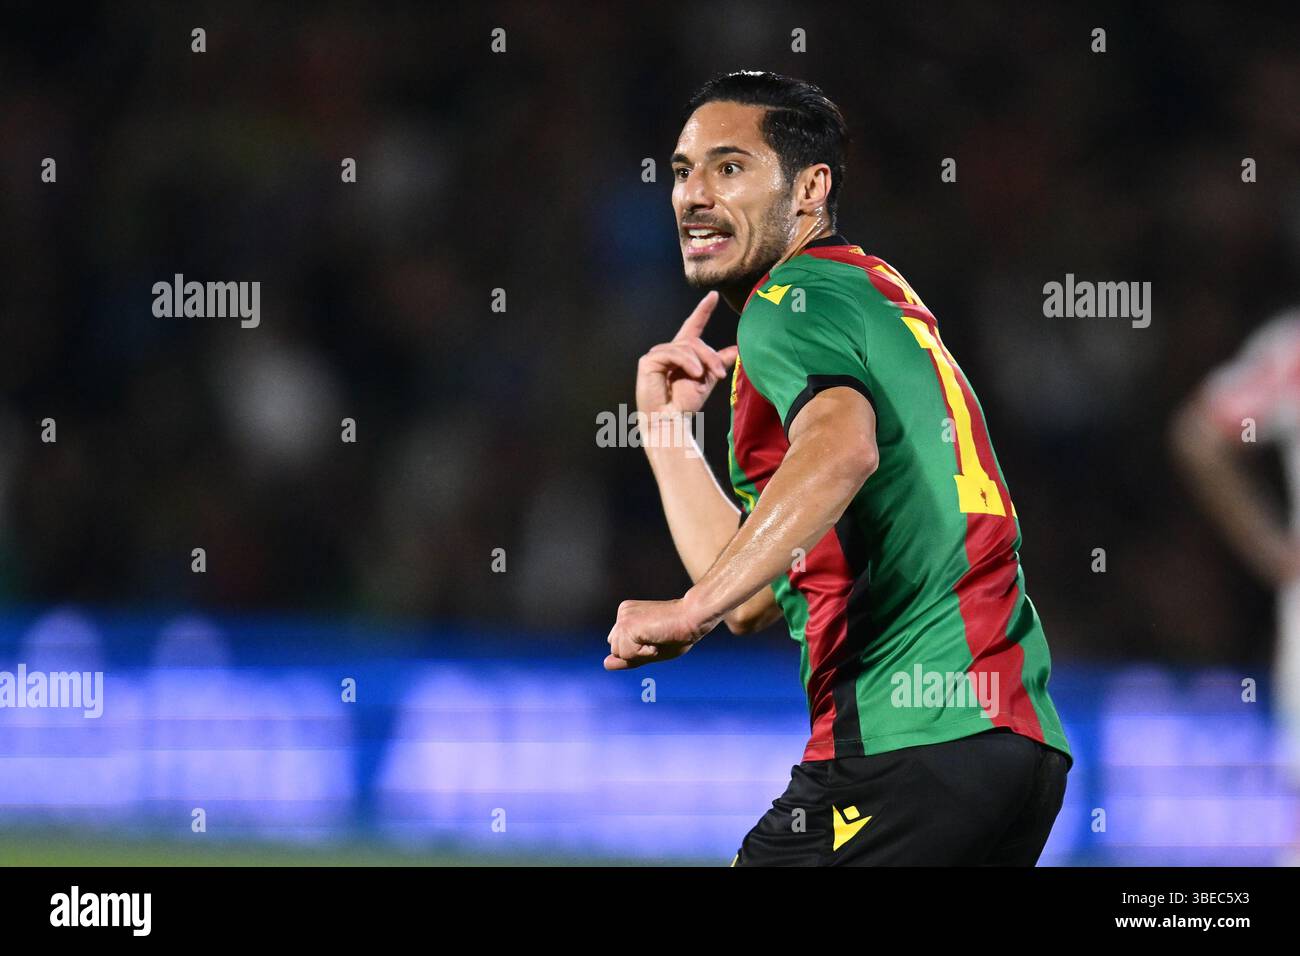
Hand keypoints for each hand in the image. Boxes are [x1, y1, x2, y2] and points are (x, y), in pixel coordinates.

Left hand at [603, 596, 712, 670]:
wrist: (691, 619)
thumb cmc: (677, 635)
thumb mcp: (649, 651)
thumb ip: (628, 658)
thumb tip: (605, 664)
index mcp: (627, 615)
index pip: (620, 647)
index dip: (639, 650)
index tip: (656, 637)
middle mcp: (622, 614)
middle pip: (616, 650)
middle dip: (636, 653)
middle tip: (657, 639)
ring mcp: (623, 618)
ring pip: (620, 653)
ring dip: (640, 653)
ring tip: (656, 638)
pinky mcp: (627, 625)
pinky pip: (627, 654)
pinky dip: (643, 653)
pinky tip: (655, 639)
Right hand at [635, 291, 738, 421]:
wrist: (670, 420)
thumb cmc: (684, 404)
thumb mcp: (706, 380)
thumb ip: (717, 363)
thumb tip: (737, 349)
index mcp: (683, 354)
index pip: (693, 326)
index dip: (703, 310)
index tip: (713, 295)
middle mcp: (669, 351)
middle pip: (694, 340)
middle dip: (710, 355)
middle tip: (720, 373)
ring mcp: (657, 355)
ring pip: (686, 346)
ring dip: (701, 361)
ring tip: (705, 376)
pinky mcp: (649, 361)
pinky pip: (673, 353)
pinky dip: (687, 362)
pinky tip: (694, 374)